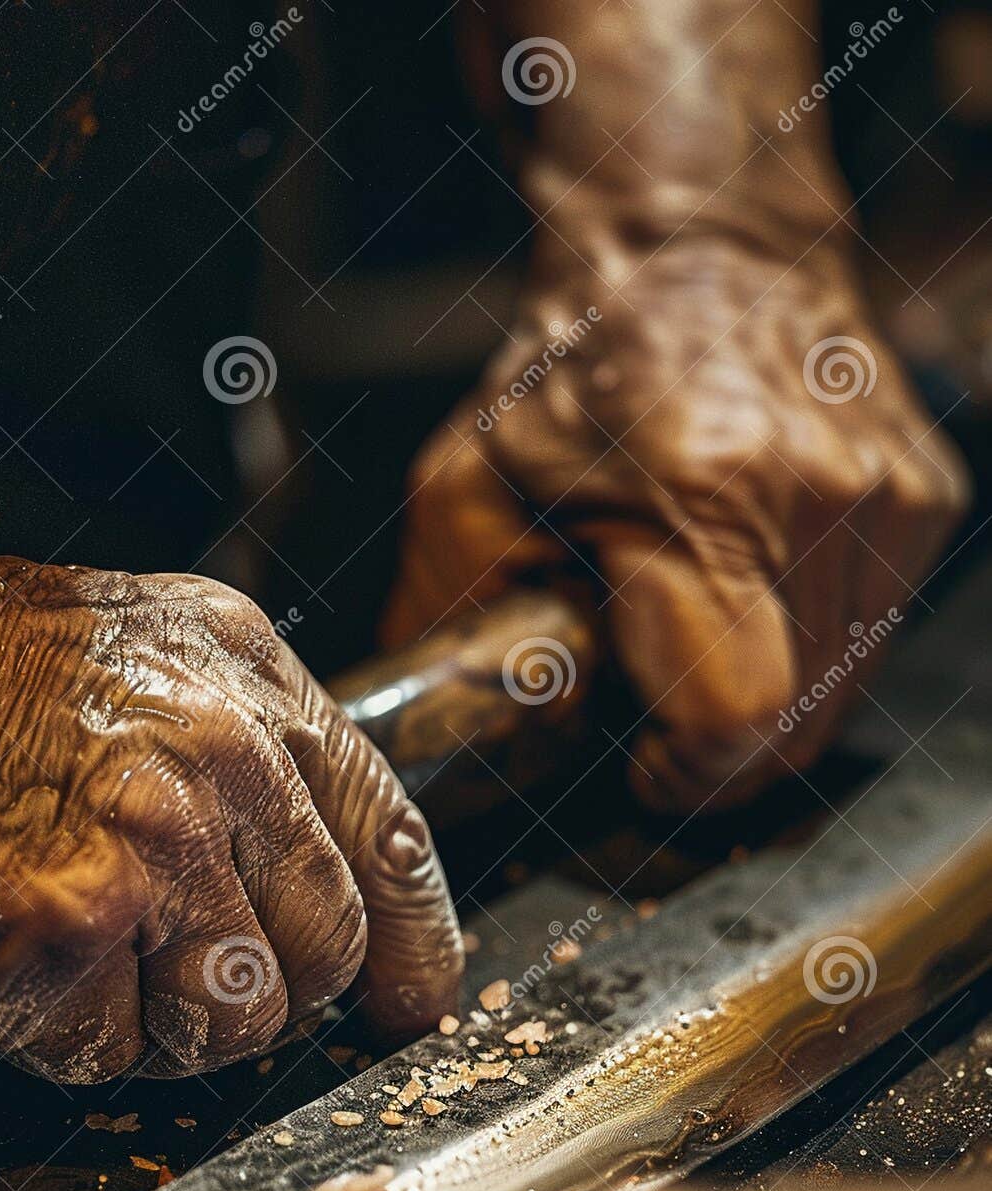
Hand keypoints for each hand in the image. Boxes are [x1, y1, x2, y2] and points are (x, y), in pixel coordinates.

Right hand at [0, 536, 461, 1080]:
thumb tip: (309, 869)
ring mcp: (152, 846)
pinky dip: (59, 1033)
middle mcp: (224, 758)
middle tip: (169, 966)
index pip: (387, 833)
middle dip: (260, 991)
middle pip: (322, 954)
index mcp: (250, 681)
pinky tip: (12, 959)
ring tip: (80, 957)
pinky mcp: (67, 931)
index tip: (414, 997)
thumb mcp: (136, 654)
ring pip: (234, 1023)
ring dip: (161, 1025)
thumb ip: (241, 749)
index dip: (414, 936)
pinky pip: (111, 1051)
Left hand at [384, 230, 969, 810]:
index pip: (737, 715)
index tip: (642, 768)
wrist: (700, 240)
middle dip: (719, 758)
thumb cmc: (580, 364)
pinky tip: (750, 600)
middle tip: (659, 726)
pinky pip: (872, 634)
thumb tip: (441, 735)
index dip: (686, 773)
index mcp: (704, 499)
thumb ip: (451, 624)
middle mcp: (820, 501)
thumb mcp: (471, 490)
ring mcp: (889, 500)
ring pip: (843, 691)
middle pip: (796, 725)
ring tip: (697, 647)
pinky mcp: (924, 501)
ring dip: (768, 709)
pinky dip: (811, 652)